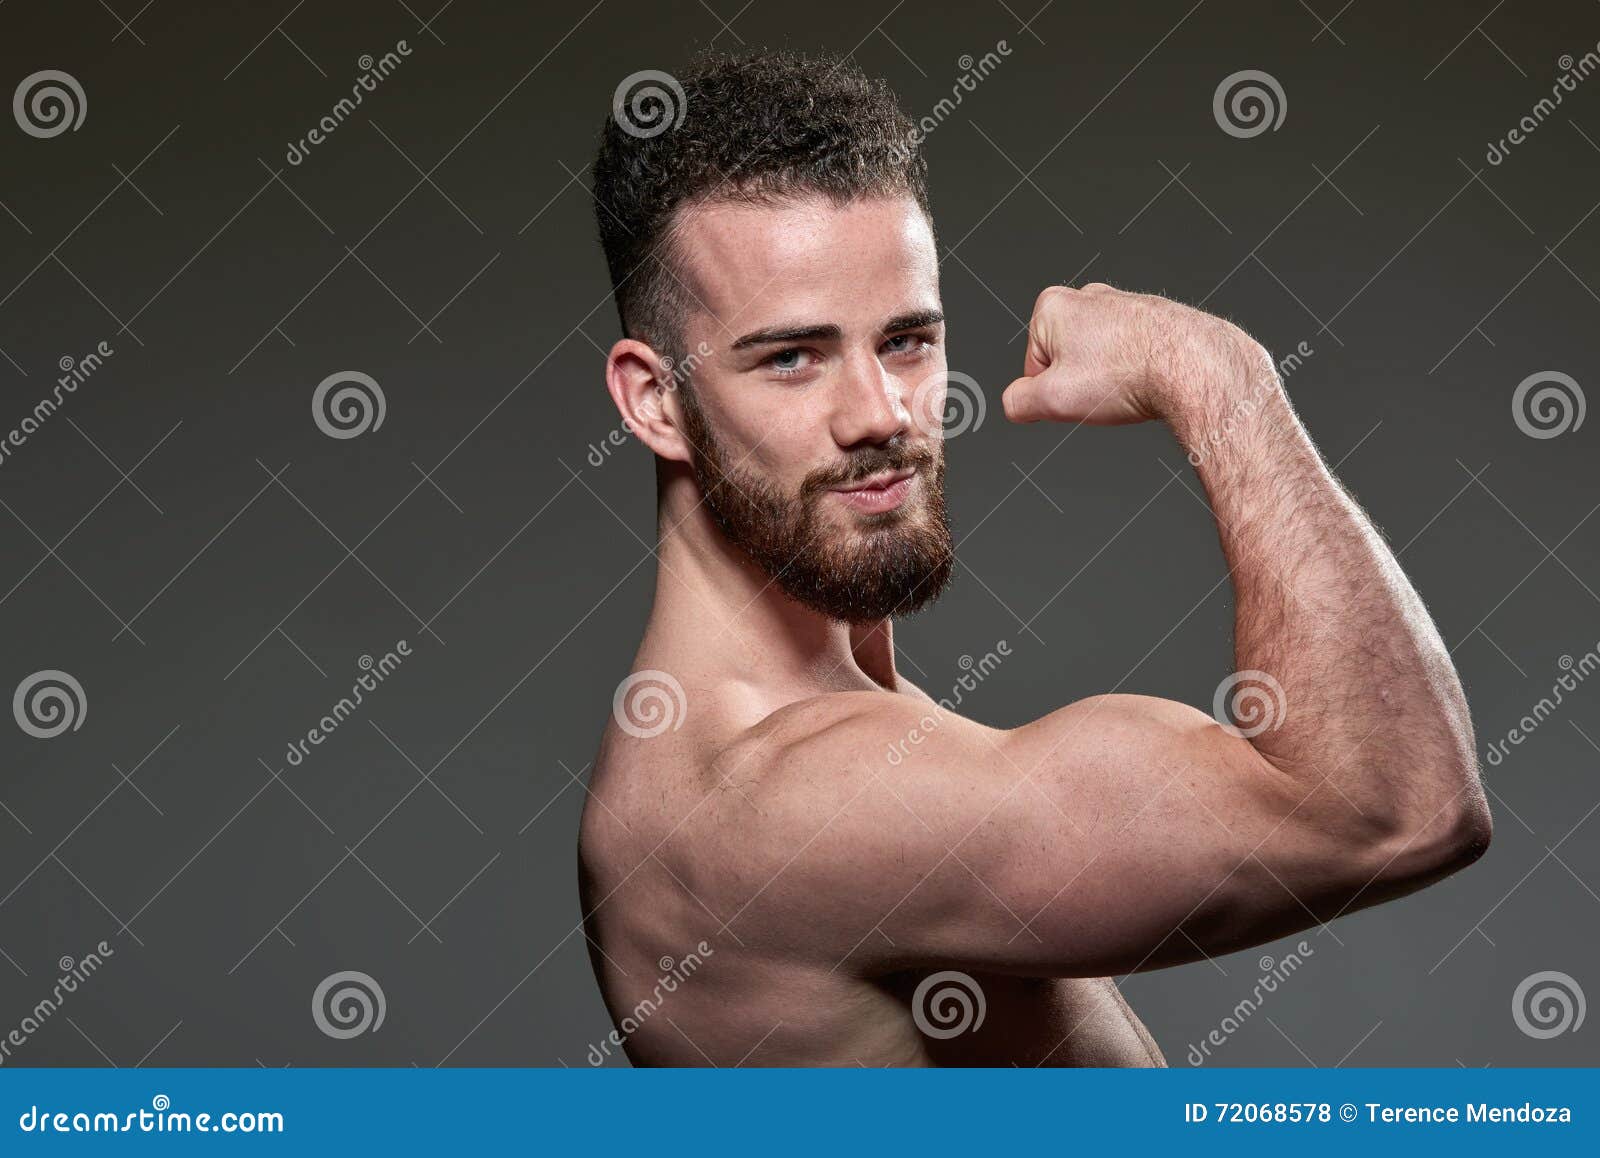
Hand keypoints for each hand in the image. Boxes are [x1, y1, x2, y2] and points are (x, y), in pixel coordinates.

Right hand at [1001, 283, 1260, 425]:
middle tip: (1101, 395)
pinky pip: (1132, 354)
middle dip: (1079, 382)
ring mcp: (1125, 304)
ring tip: (1127, 388)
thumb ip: (1018, 402)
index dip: (1050, 392)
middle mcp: (1088, 297)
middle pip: (1066, 359)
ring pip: (1101, 357)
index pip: (1033, 367)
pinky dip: (1136, 371)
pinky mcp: (1155, 317)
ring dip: (1109, 378)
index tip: (1074, 396)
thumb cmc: (1127, 374)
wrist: (1193, 366)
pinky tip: (1148, 381)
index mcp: (1053, 307)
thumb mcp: (1052, 400)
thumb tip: (1015, 403)